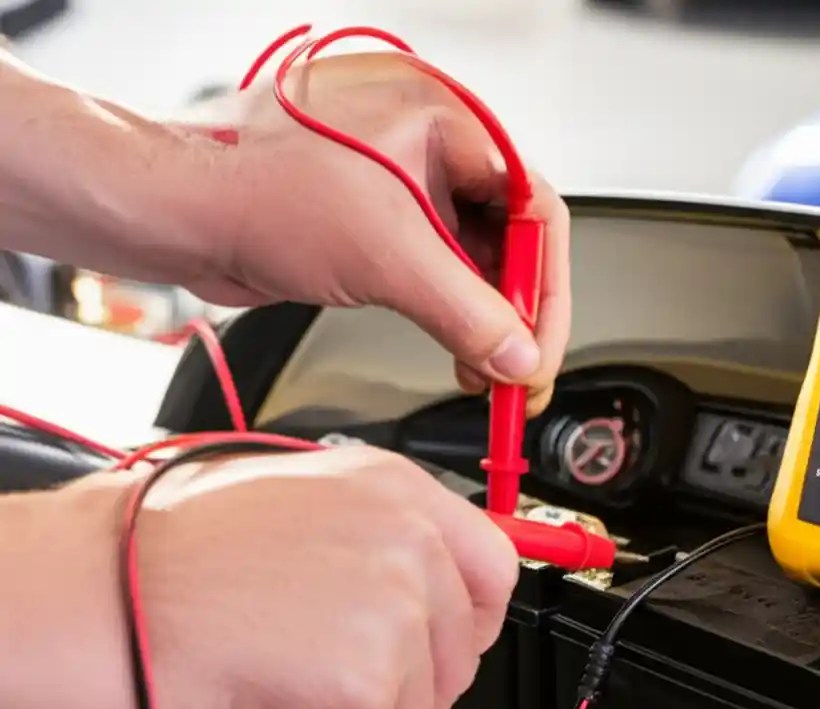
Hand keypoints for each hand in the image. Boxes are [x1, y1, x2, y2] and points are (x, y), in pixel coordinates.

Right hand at [136, 447, 517, 708]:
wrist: (107, 593)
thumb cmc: (174, 547)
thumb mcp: (299, 500)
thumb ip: (378, 534)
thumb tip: (426, 583)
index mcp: (394, 486)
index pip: (493, 561)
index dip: (473, 611)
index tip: (454, 634)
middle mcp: (408, 537)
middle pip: (466, 640)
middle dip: (420, 670)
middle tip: (349, 672)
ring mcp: (395, 604)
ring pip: (431, 693)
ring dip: (379, 704)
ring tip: (297, 674)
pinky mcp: (370, 676)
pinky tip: (286, 694)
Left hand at [180, 52, 570, 413]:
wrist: (178, 213)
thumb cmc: (257, 191)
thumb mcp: (387, 257)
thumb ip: (467, 314)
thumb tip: (517, 356)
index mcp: (448, 126)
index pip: (536, 210)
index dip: (545, 286)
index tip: (539, 345)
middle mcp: (434, 152)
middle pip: (512, 240)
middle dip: (518, 313)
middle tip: (520, 372)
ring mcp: (406, 188)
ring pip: (477, 262)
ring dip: (486, 323)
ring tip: (488, 374)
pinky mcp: (380, 223)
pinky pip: (438, 271)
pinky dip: (452, 315)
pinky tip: (459, 353)